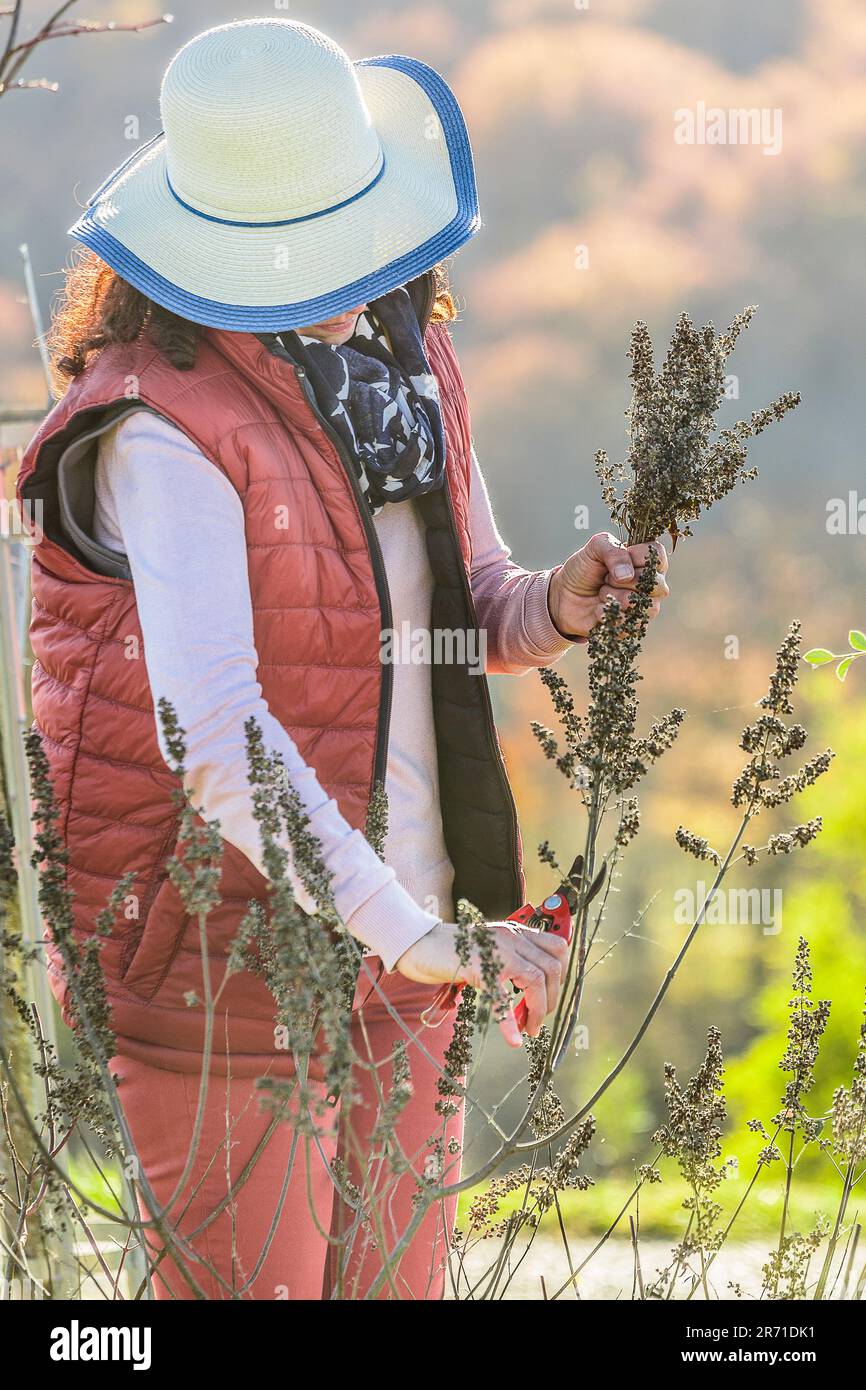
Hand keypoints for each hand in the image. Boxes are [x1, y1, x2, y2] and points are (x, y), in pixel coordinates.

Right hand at [395, 920, 568, 1046]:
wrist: (417, 942)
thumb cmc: (449, 949)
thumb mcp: (486, 948)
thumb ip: (508, 960)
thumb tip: (526, 995)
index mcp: (514, 932)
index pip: (557, 947)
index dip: (560, 975)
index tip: (550, 994)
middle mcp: (510, 937)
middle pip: (551, 967)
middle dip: (550, 998)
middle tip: (536, 1018)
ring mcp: (496, 951)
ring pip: (535, 980)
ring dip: (537, 1010)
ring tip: (529, 1028)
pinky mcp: (479, 968)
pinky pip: (502, 997)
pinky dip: (509, 1021)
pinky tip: (512, 1039)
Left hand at [547, 532, 669, 639]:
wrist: (565, 596)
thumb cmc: (584, 569)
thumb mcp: (595, 548)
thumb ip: (614, 551)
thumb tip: (627, 575)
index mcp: (645, 559)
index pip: (657, 555)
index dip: (636, 557)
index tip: (615, 559)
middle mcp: (651, 583)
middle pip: (657, 584)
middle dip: (625, 581)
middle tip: (607, 578)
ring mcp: (644, 606)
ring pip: (647, 606)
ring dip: (617, 598)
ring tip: (601, 593)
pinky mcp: (633, 626)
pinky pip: (632, 624)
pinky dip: (609, 615)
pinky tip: (598, 609)